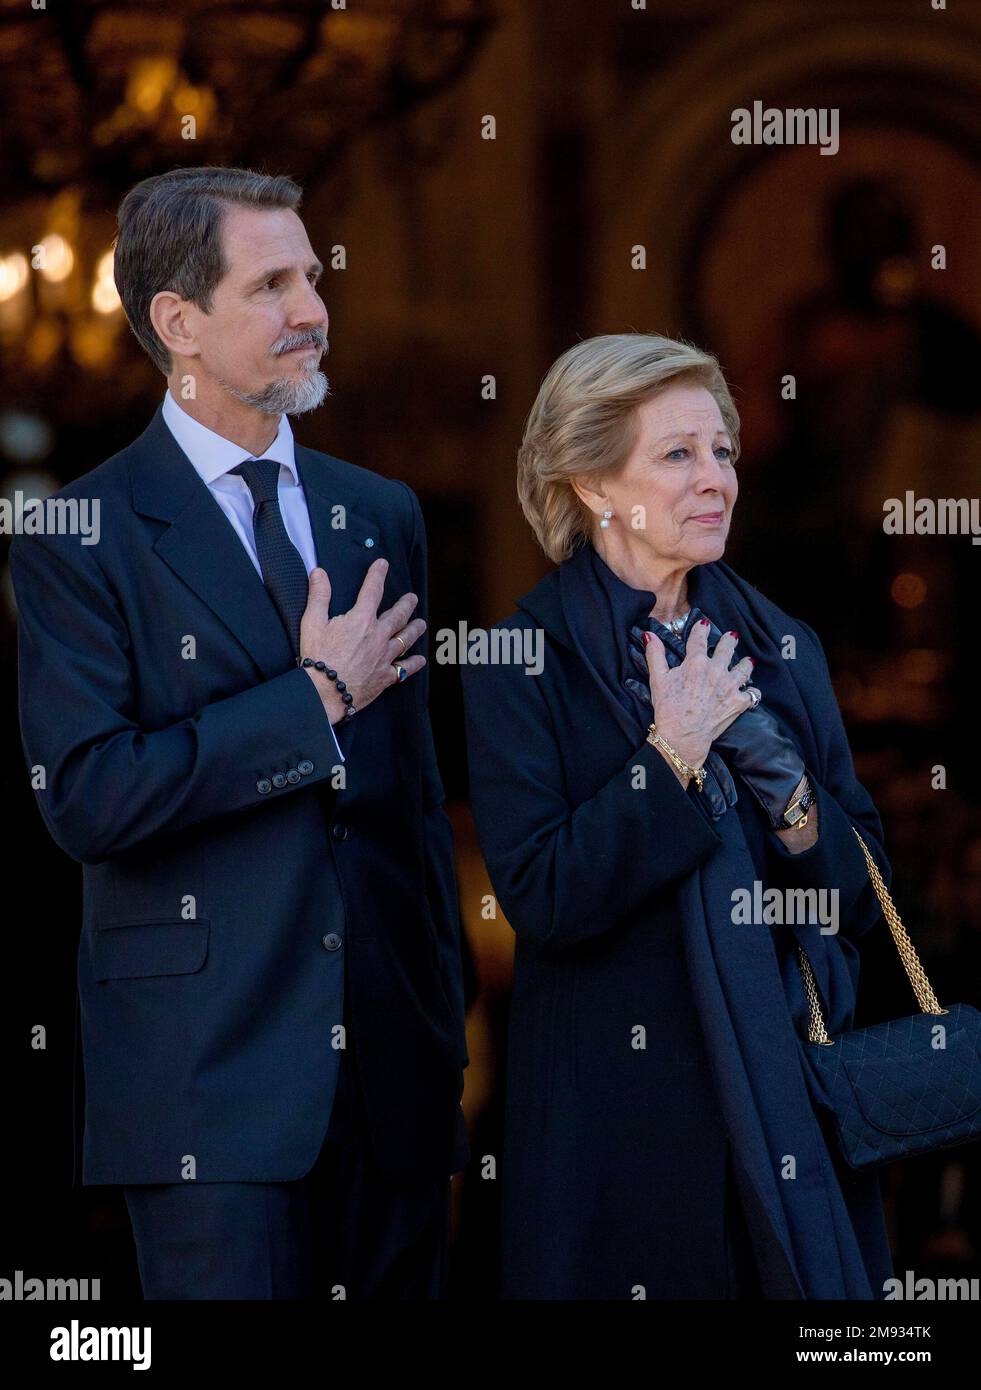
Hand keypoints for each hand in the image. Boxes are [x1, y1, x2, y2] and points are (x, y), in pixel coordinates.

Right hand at [299, 559, 425, 721]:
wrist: (324, 692)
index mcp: (361, 620)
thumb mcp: (312, 622)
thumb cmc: (317, 657)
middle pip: (398, 615)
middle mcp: (378, 636)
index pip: (373, 591)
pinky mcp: (385, 677)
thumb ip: (319, 595)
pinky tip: (420, 660)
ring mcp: (384, 657)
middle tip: (412, 598)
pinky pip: (405, 669)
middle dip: (406, 604)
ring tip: (421, 623)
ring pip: (406, 639)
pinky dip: (414, 664)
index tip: (383, 564)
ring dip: (415, 629)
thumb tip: (319, 572)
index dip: (378, 575)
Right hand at [643, 620, 754, 769]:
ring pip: (744, 668)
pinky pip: (752, 694)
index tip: (703, 624)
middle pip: (727, 648)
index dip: (701, 629)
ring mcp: (730, 686)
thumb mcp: (658, 680)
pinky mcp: (738, 703)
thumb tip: (649, 634)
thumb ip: (655, 655)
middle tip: (731, 637)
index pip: (700, 638)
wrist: (683, 736)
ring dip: (745, 663)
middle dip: (729, 640)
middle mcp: (716, 670)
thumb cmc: (668, 709)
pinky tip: (749, 690)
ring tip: (747, 660)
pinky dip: (751, 692)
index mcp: (696, 662)